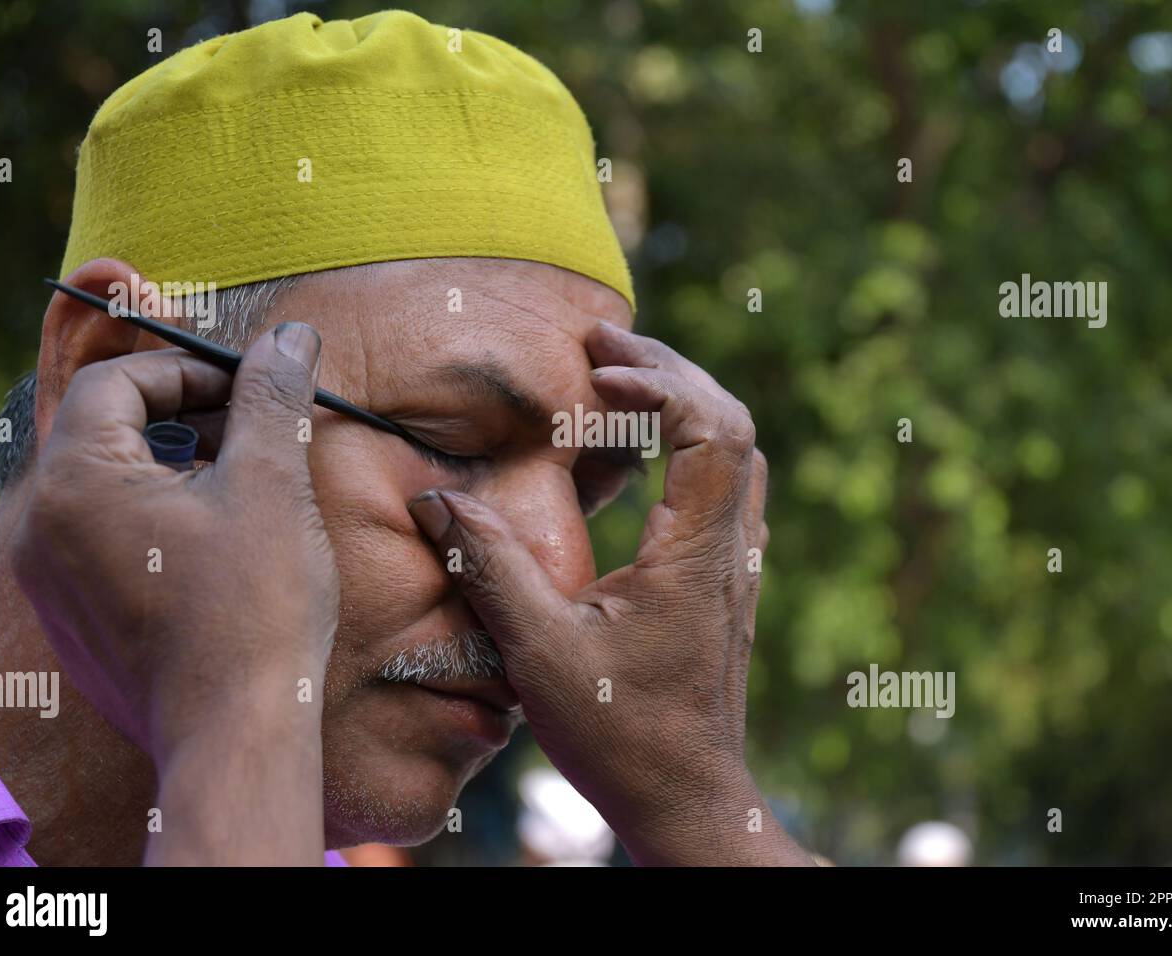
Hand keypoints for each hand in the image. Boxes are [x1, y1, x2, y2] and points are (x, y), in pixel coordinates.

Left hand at [11, 322, 337, 863]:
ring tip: (243, 487)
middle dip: (183, 418)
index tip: (247, 387)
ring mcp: (52, 582)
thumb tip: (291, 336)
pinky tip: (220, 548)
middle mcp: (42, 527)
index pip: (116, 383)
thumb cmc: (253, 608)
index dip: (186, 369)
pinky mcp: (74, 623)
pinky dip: (156, 522)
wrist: (235, 734)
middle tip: (252, 431)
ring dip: (172, 469)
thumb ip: (271, 399)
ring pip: (106, 488)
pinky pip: (104, 542)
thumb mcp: (273, 485)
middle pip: (105, 432)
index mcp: (76, 480)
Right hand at [407, 321, 812, 865]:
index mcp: (697, 555)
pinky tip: (643, 447)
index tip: (596, 373)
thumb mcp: (540, 652)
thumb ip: (489, 567)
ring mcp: (737, 563)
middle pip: (732, 420)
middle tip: (600, 342)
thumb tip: (434, 500)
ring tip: (619, 377)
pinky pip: (726, 481)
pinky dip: (689, 440)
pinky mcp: (726, 578)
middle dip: (668, 368)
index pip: (711, 428)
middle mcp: (731, 549)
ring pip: (736, 449)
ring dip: (684, 400)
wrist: (686, 797)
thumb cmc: (620, 734)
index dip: (660, 380)